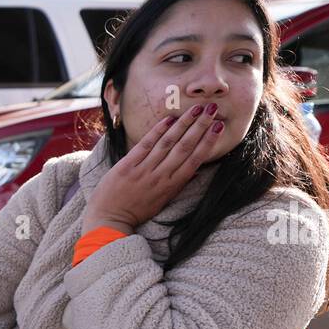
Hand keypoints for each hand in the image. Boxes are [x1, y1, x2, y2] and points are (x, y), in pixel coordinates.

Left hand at [82, 102, 225, 233]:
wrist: (109, 220)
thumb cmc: (137, 211)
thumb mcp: (162, 201)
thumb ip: (177, 184)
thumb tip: (196, 171)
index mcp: (171, 186)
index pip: (195, 160)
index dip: (208, 142)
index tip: (218, 127)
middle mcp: (160, 177)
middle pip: (184, 147)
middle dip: (200, 126)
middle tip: (212, 109)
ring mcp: (144, 170)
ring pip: (168, 142)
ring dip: (183, 123)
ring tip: (196, 109)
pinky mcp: (127, 166)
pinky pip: (146, 144)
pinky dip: (158, 130)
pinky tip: (169, 118)